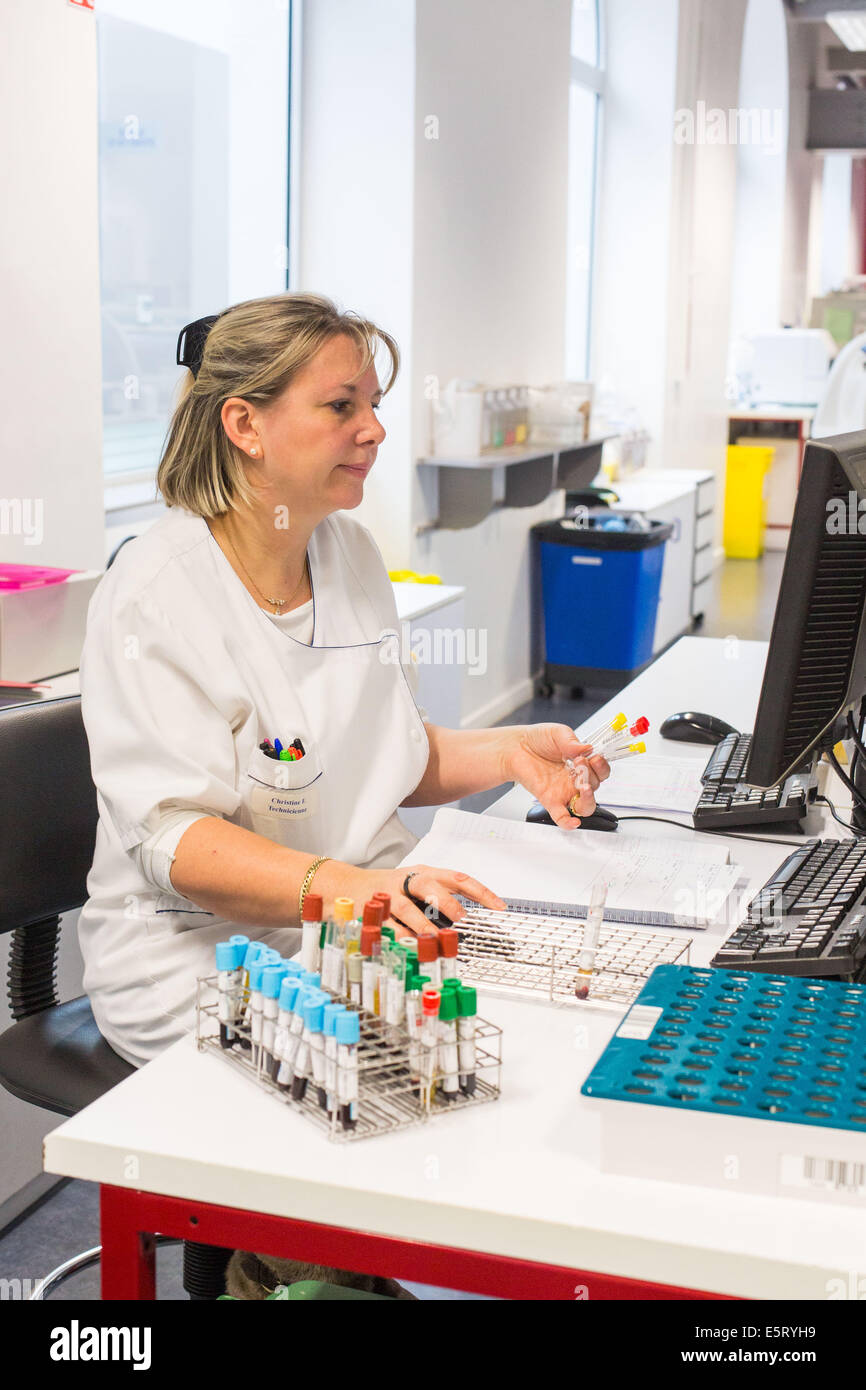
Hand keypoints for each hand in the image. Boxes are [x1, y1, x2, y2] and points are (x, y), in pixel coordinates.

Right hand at [336, 864, 505, 938]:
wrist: (344, 885)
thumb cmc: (388, 889)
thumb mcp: (416, 886)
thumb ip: (441, 898)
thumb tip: (470, 922)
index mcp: (424, 873)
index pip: (458, 877)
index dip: (480, 892)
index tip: (498, 907)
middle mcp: (406, 880)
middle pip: (430, 885)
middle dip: (447, 902)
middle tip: (461, 919)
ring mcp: (388, 895)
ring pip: (407, 908)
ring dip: (423, 925)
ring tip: (435, 939)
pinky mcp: (372, 911)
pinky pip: (388, 926)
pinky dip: (400, 937)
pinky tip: (410, 947)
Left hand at [500, 724, 610, 829]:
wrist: (515, 746)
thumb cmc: (537, 740)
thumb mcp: (558, 733)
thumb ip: (572, 741)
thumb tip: (587, 748)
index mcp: (582, 763)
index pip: (601, 771)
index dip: (601, 766)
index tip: (594, 756)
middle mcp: (575, 779)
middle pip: (596, 786)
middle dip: (592, 774)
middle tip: (579, 761)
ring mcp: (564, 791)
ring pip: (586, 806)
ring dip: (589, 799)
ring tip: (584, 786)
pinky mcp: (550, 799)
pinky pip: (562, 816)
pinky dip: (569, 822)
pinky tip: (574, 822)